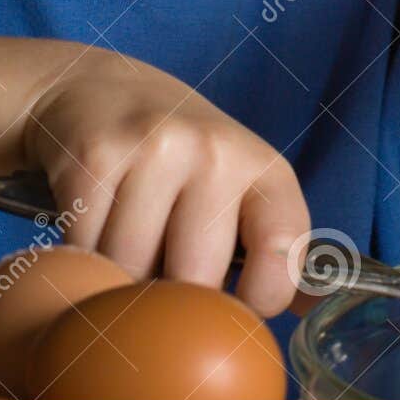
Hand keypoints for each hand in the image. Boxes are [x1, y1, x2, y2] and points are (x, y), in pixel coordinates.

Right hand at [20, 55, 309, 315]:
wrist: (100, 89)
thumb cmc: (183, 159)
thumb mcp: (241, 187)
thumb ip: (272, 247)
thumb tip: (316, 310)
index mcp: (265, 167)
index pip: (282, 249)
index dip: (259, 297)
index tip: (235, 305)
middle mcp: (217, 152)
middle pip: (195, 277)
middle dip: (174, 297)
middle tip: (165, 270)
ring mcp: (156, 149)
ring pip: (130, 270)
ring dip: (120, 279)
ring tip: (127, 244)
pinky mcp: (96, 156)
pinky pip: (83, 248)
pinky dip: (82, 255)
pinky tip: (93, 225)